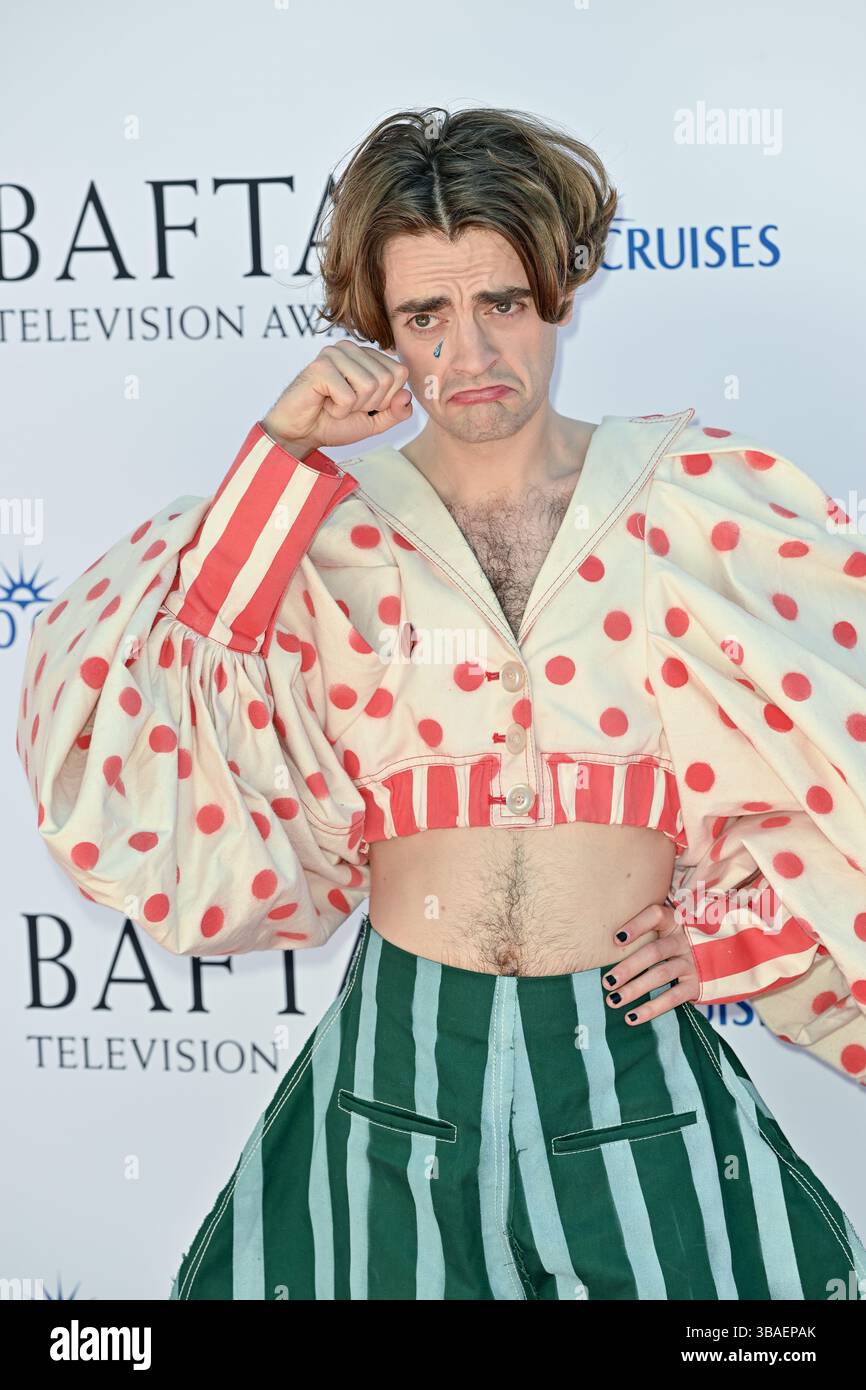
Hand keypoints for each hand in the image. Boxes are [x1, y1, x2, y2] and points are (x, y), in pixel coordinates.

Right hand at [262, 343, 412, 455]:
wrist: (301, 433)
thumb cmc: (333, 423)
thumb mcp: (374, 421)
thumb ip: (396, 412)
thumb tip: (406, 396)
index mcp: (366, 355)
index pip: (400, 372)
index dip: (386, 399)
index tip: (363, 404)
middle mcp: (351, 349)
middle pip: (387, 379)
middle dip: (370, 404)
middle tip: (346, 406)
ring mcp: (334, 354)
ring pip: (370, 386)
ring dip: (353, 407)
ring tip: (335, 404)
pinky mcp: (320, 367)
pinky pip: (348, 396)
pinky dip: (338, 410)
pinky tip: (324, 403)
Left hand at [603, 901, 699, 1023]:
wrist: (726, 955)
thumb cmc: (681, 941)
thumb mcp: (671, 928)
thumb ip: (648, 929)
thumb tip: (609, 943)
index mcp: (675, 921)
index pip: (656, 915)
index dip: (636, 925)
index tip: (616, 939)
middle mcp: (684, 940)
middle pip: (654, 951)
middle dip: (629, 967)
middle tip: (607, 981)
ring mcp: (692, 963)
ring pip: (661, 975)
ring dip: (635, 989)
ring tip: (613, 1000)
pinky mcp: (697, 984)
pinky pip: (672, 998)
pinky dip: (651, 1009)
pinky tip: (632, 1017)